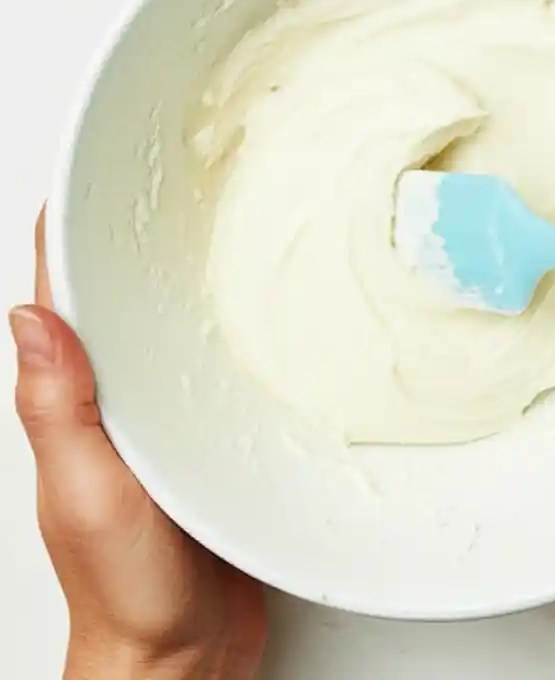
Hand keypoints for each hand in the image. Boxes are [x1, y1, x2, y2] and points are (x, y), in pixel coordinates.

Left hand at [11, 210, 265, 679]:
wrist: (182, 656)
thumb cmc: (129, 591)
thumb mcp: (89, 494)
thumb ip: (60, 411)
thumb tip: (34, 318)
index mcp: (76, 403)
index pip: (64, 296)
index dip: (71, 231)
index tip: (99, 170)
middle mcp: (121, 405)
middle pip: (125, 302)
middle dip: (143, 239)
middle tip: (181, 179)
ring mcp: (169, 425)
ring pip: (182, 334)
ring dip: (200, 284)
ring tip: (233, 228)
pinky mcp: (216, 446)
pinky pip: (225, 377)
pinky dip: (245, 340)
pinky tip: (272, 321)